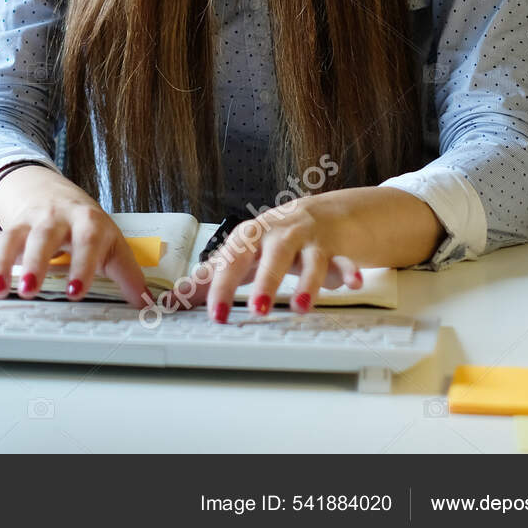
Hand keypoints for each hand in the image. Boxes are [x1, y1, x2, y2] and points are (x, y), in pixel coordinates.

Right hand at [0, 168, 154, 311]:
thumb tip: (149, 303)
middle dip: (36, 261)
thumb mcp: (110, 242)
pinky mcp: (2, 236)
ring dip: (0, 265)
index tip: (75, 291)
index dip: (81, 264)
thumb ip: (127, 273)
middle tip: (31, 289)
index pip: (86, 239)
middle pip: (43, 235)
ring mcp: (25, 225)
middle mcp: (53, 219)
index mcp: (85, 221)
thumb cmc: (85, 224)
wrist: (50, 193)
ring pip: (10, 238)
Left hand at [174, 194, 363, 321]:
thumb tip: (174, 301)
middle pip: (271, 254)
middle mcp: (281, 233)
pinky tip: (353, 284)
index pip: (233, 259)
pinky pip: (344, 259)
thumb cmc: (278, 238)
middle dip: (265, 282)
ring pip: (309, 258)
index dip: (224, 286)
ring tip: (301, 307)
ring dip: (306, 282)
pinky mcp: (338, 247)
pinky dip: (349, 271)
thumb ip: (213, 277)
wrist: (327, 213)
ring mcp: (311, 238)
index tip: (217, 314)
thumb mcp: (245, 254)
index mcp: (253, 236)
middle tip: (257, 310)